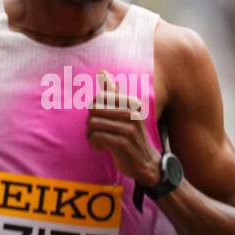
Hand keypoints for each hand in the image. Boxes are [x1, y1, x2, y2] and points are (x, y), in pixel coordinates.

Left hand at [86, 69, 160, 186]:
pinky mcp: (123, 143)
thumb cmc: (130, 135)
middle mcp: (132, 113)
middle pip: (93, 110)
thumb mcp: (125, 112)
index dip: (93, 110)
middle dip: (89, 122)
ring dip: (90, 134)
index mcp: (132, 103)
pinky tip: (100, 147)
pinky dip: (93, 143)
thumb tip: (102, 71)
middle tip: (95, 131)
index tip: (99, 118)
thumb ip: (113, 92)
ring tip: (96, 140)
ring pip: (93, 124)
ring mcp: (129, 129)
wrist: (146, 163)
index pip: (100, 97)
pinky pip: (96, 137)